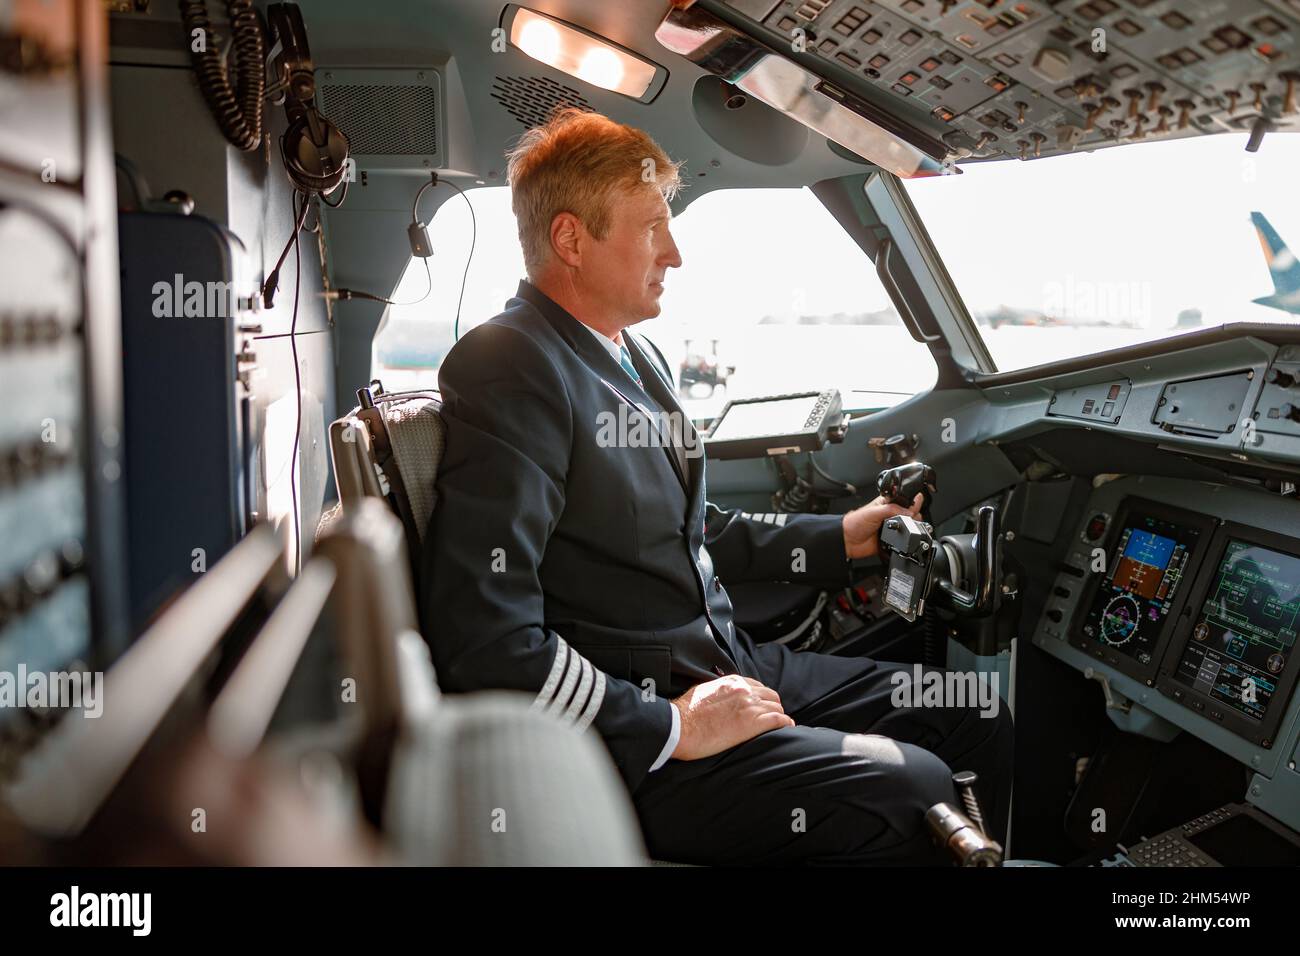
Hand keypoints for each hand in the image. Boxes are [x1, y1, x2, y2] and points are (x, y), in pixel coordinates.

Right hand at [670, 675, 793, 760]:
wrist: (680, 726)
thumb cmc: (685, 712)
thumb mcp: (702, 691)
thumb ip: (718, 690)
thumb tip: (719, 696)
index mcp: (732, 682)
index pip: (758, 686)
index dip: (761, 699)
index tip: (760, 708)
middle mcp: (744, 690)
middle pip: (771, 696)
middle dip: (772, 707)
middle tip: (769, 719)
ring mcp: (750, 706)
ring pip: (777, 708)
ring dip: (777, 717)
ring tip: (776, 727)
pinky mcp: (753, 723)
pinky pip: (779, 720)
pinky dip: (785, 724)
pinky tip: (787, 729)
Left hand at [841, 493, 922, 560]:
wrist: (847, 541)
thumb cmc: (854, 523)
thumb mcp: (874, 511)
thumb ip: (892, 510)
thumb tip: (908, 512)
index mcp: (886, 504)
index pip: (904, 501)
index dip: (912, 502)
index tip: (917, 505)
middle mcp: (890, 515)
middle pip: (909, 514)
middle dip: (915, 515)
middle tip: (914, 517)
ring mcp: (891, 528)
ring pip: (908, 527)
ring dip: (911, 527)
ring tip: (911, 527)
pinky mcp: (890, 540)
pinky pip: (902, 540)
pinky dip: (905, 540)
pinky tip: (905, 538)